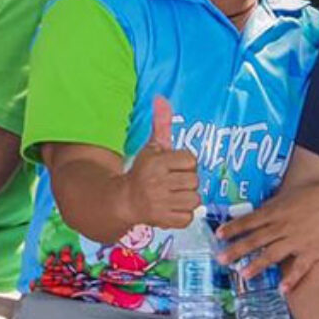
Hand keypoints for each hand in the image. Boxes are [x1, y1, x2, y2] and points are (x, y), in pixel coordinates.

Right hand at [120, 96, 199, 229]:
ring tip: (174, 195)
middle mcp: (157, 182)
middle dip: (187, 182)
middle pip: (194, 181)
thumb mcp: (152, 147)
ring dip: (187, 199)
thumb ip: (161, 124)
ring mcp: (160, 202)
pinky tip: (172, 208)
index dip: (185, 164)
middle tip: (174, 183)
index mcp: (156, 162)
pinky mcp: (162, 220)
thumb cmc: (143, 172)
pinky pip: (188, 217)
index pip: (191, 160)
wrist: (124, 200)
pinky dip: (183, 215)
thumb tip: (161, 98)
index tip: (174, 167)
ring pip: (194, 199)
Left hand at [215, 178, 318, 291]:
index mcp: (277, 211)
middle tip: (220, 259)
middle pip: (256, 239)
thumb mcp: (290, 195)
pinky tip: (281, 290)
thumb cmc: (316, 194)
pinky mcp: (312, 251)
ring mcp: (297, 240)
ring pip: (273, 254)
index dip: (233, 228)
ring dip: (257, 265)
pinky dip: (291, 279)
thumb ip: (273, 206)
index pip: (250, 220)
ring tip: (243, 274)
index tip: (218, 235)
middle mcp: (283, 227)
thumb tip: (258, 213)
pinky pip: (300, 268)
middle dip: (237, 249)